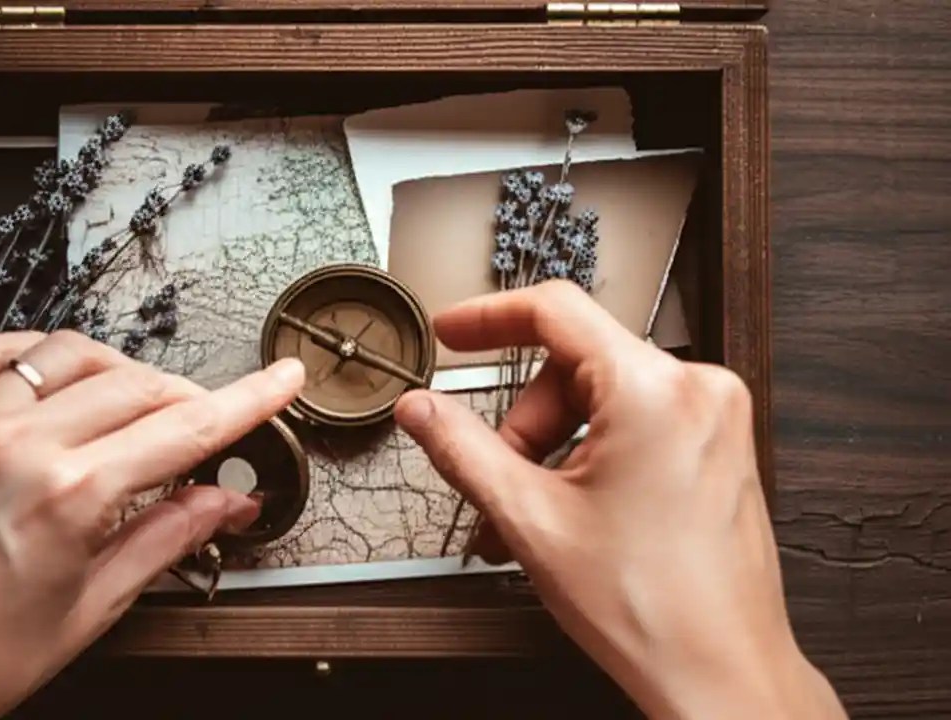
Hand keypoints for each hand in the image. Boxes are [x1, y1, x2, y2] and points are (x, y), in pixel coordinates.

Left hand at [0, 330, 305, 719]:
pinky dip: (38, 353)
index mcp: (68, 497)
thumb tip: (229, 500)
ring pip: (73, 354)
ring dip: (119, 372)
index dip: (246, 399)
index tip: (281, 379)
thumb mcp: (95, 606)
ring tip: (130, 407)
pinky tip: (57, 376)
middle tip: (202, 425)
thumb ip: (169, 536)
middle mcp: (16, 446)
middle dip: (186, 399)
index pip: (184, 428)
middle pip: (137, 386)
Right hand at [395, 281, 845, 719]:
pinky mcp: (719, 447)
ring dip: (554, 447)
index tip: (454, 332)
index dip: (489, 317)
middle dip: (525, 421)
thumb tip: (422, 410)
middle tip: (499, 479)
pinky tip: (573, 510)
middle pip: (575, 367)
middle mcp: (697, 391)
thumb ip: (463, 450)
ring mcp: (715, 420)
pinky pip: (638, 423)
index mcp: (652, 391)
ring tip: (534, 513)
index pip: (555, 310)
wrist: (722, 672)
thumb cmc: (652, 608)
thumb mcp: (530, 518)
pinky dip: (592, 455)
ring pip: (604, 399)